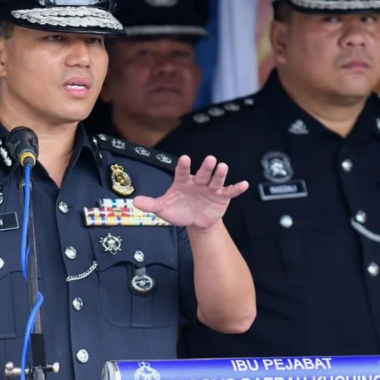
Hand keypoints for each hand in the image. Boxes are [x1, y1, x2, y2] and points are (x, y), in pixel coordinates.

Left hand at [132, 155, 248, 229]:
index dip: (184, 166)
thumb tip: (134, 202)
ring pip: (216, 179)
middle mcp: (198, 181)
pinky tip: (244, 185)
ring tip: (223, 167)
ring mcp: (211, 188)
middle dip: (206, 167)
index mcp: (183, 181)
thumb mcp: (163, 208)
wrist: (195, 220)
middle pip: (203, 173)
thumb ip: (151, 204)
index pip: (182, 172)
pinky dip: (237, 188)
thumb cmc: (178, 210)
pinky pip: (230, 191)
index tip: (184, 159)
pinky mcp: (222, 197)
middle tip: (210, 159)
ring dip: (220, 173)